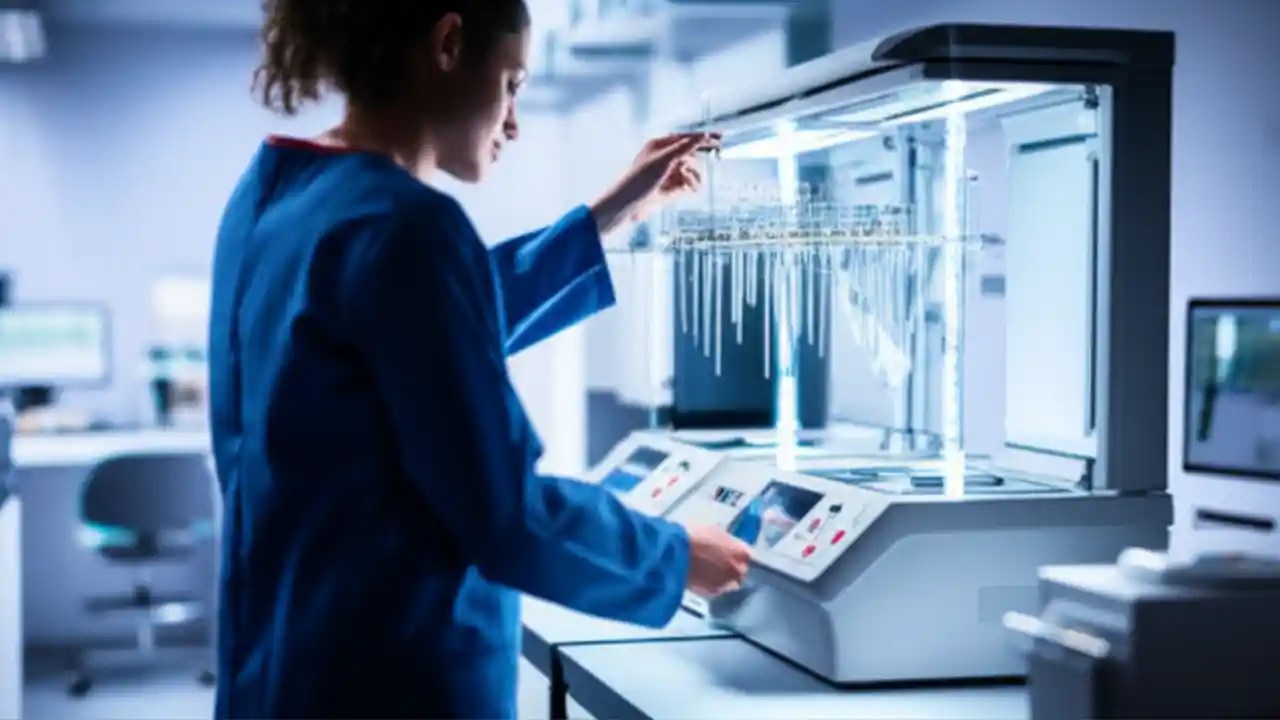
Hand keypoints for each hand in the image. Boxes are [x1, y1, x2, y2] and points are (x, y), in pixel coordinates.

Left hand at [590, 132, 720, 235]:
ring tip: (688, 182)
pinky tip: (689, 189)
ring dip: (694, 175)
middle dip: (699, 158)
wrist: (627, 206)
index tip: (720, 138)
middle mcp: (664, 159)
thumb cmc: (639, 179)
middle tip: (717, 156)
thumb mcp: (664, 160)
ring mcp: (668, 175)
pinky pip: (688, 185)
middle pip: (691, 154)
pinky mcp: (670, 190)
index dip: (703, 137)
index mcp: (659, 146)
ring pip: (691, 170)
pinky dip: (691, 186)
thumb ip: (684, 147)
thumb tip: (702, 136)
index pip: (686, 138)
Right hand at [683, 524, 750, 596]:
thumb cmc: (693, 537)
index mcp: (741, 552)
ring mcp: (726, 583)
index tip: (731, 554)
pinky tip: (702, 577)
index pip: (746, 556)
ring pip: (729, 583)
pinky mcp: (712, 592)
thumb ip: (726, 542)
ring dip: (723, 578)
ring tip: (709, 571)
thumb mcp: (714, 531)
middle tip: (719, 563)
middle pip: (740, 571)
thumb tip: (727, 545)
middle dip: (732, 568)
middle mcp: (737, 569)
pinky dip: (712, 585)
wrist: (675, 551)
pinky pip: (717, 589)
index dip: (737, 555)